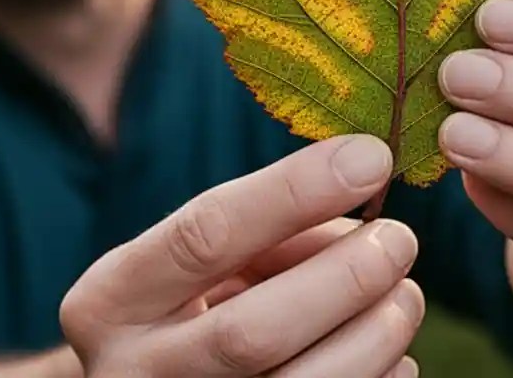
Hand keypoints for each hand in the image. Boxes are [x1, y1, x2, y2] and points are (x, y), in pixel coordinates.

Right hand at [60, 136, 422, 377]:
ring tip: (404, 296)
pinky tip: (390, 351)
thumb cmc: (180, 309)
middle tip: (399, 239)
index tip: (369, 157)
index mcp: (109, 301)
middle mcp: (132, 374)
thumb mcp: (191, 263)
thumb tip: (362, 230)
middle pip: (252, 332)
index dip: (292, 192)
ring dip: (373, 335)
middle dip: (343, 279)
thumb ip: (262, 234)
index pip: (202, 236)